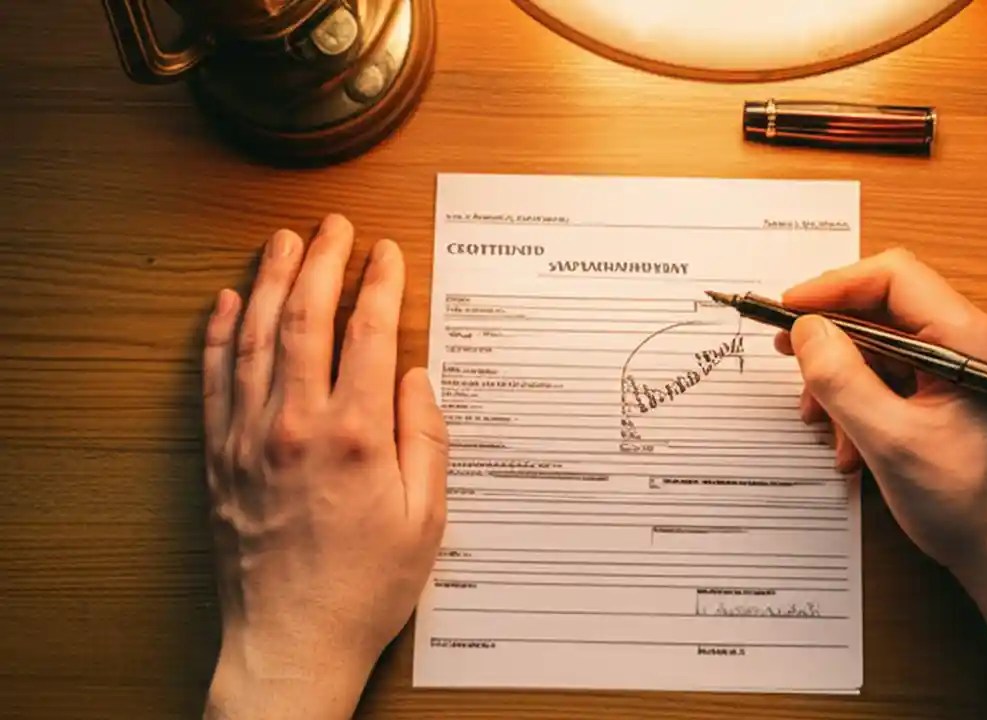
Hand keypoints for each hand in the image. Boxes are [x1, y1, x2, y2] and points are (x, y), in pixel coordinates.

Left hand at [200, 215, 447, 719]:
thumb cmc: (365, 586)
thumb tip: (417, 379)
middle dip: (320, 261)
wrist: (291, 640)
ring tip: (282, 242)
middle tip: (331, 226)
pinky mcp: (221, 457)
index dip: (378, 283)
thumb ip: (426, 439)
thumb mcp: (427, 518)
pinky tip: (225, 302)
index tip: (385, 254)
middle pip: (304, 318)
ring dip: (267, 281)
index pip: (368, 334)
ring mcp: (250, 437)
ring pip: (254, 336)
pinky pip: (213, 378)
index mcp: (357, 436)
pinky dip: (217, 334)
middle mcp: (296, 425)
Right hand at [775, 248, 986, 584]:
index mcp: (975, 342)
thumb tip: (807, 331)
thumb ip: (842, 380)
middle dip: (836, 342)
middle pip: (889, 312)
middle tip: (792, 361)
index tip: (789, 311)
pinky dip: (871, 402)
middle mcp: (982, 344)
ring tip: (828, 426)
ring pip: (892, 349)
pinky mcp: (969, 394)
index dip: (833, 287)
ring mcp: (977, 369)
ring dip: (849, 381)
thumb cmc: (974, 510)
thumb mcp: (891, 443)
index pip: (894, 278)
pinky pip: (906, 378)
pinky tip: (856, 443)